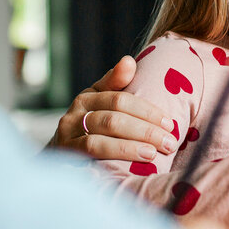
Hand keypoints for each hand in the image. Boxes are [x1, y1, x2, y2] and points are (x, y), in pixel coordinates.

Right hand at [51, 56, 176, 161]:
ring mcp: (67, 137)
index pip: (120, 100)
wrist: (59, 151)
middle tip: (169, 143)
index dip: (146, 111)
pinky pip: (88, 159)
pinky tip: (129, 168)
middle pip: (113, 121)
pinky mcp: (65, 157)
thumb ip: (116, 82)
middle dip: (145, 131)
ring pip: (99, 142)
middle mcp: (74, 115)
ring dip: (130, 148)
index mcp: (87, 97)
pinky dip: (110, 160)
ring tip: (153, 154)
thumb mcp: (101, 100)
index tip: (168, 123)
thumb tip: (129, 61)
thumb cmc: (90, 123)